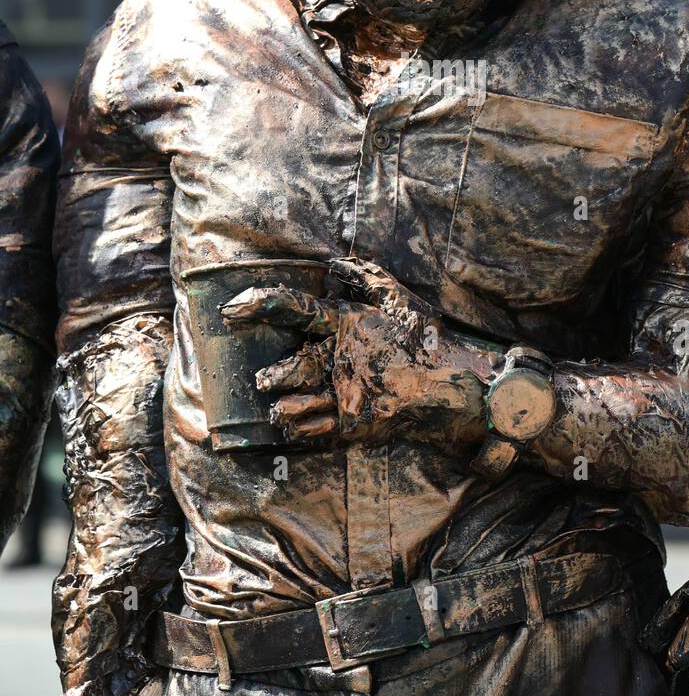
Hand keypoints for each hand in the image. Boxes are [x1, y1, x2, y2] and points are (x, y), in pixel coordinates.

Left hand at [220, 258, 493, 443]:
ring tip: (274, 407)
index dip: (259, 305)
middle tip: (263, 380)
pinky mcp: (354, 424)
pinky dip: (298, 429)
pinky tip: (291, 428)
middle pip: (291, 367)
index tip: (232, 309)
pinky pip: (314, 431)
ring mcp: (347, 395)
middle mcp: (342, 358)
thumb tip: (335, 264)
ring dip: (281, 407)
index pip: (295, 308)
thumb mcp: (397, 299)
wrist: (450, 386)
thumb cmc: (422, 339)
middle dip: (272, 376)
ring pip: (297, 404)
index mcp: (348, 323)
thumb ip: (364, 278)